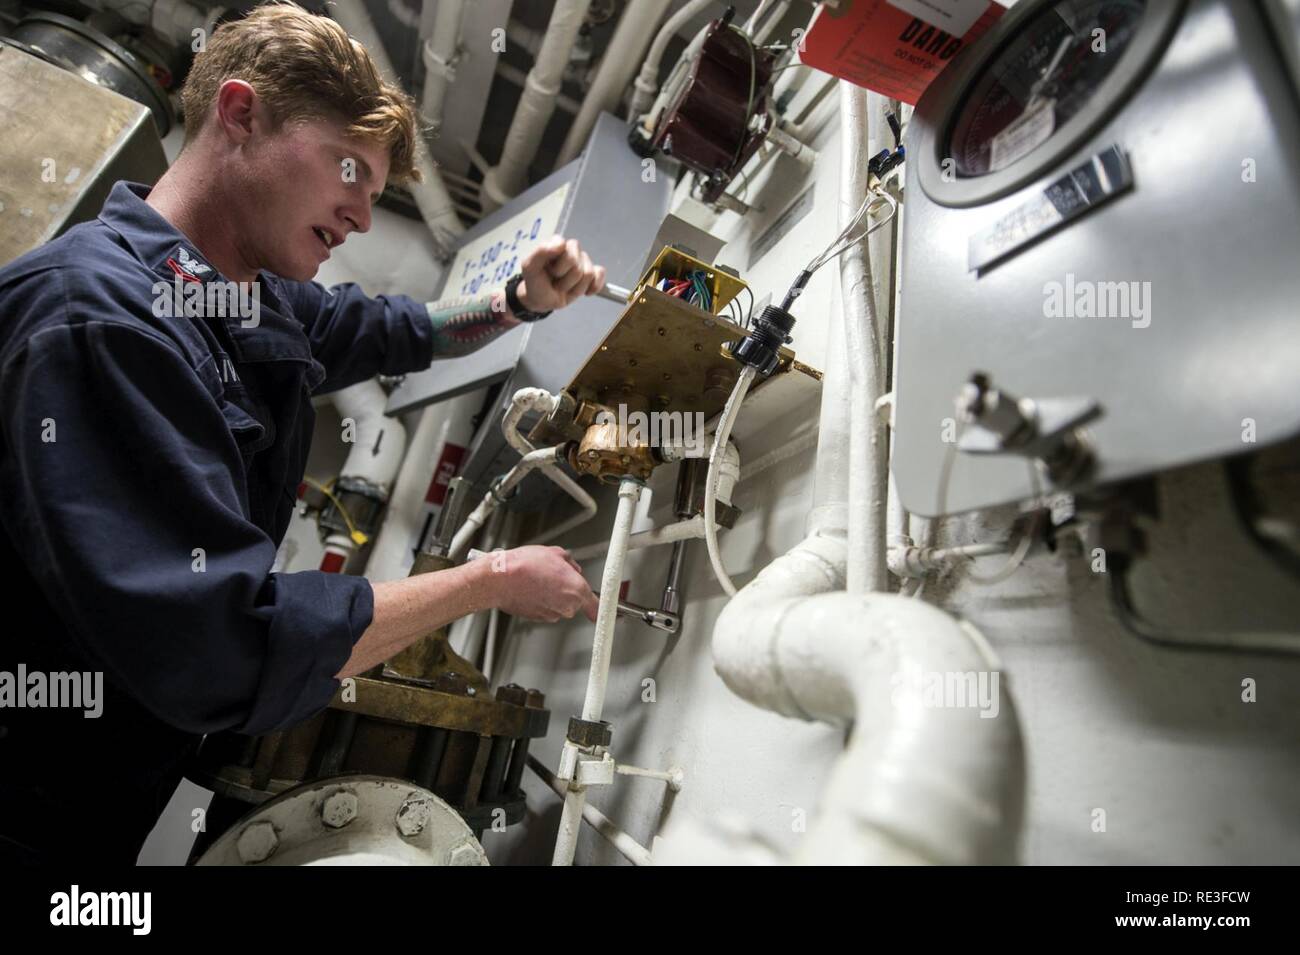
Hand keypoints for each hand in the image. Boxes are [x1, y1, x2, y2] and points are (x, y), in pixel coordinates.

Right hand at [482, 545, 598, 622]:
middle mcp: (567, 606)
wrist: (500, 579)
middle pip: (575, 601)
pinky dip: (540, 601)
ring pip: (559, 605)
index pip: (596, 605)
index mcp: (577, 590)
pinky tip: (530, 588)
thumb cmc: (525, 566)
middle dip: (567, 589)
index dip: (602, 608)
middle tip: (553, 576)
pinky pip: (546, 609)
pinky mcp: (538, 619)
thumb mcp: (555, 553)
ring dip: (552, 595)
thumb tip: (572, 568)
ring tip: (538, 580)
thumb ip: (570, 563)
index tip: (611, 613)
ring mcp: (552, 614)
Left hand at [515, 235, 606, 312]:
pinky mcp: (592, 273)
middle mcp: (571, 250)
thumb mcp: (530, 267)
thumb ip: (541, 251)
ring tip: (563, 287)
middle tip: (555, 282)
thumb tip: (561, 244)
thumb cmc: (535, 281)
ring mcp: (582, 261)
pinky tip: (585, 292)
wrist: (540, 299)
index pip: (566, 248)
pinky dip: (594, 286)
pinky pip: (600, 274)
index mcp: (556, 243)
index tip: (549, 272)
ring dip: (574, 288)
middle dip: (565, 280)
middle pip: (577, 264)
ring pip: (587, 274)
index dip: (558, 266)